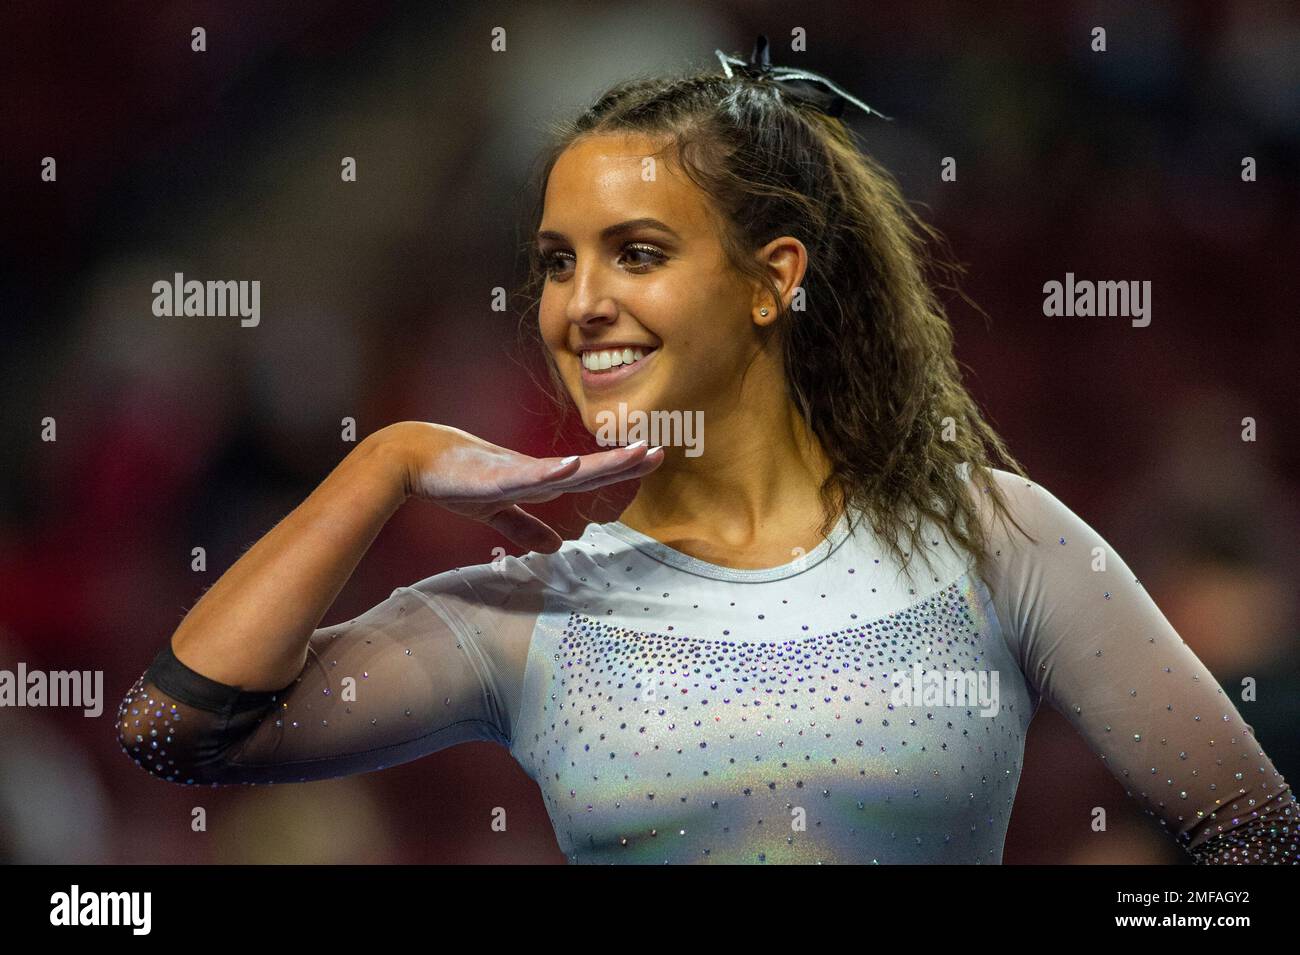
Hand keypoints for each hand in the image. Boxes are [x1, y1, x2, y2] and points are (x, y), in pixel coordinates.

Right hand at [374, 421, 662, 552]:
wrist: (412, 458)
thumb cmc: (454, 477)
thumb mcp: (496, 509)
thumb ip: (525, 527)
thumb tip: (556, 547)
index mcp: (536, 480)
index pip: (587, 477)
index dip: (619, 469)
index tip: (652, 458)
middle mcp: (533, 472)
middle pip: (588, 470)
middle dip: (624, 462)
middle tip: (660, 451)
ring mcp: (515, 472)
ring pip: (567, 470)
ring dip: (602, 463)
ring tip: (635, 453)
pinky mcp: (492, 478)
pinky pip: (525, 477)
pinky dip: (551, 471)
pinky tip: (574, 465)